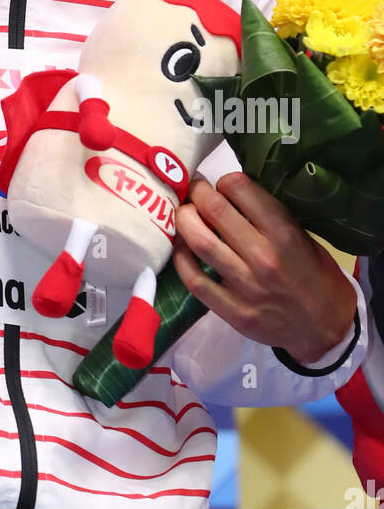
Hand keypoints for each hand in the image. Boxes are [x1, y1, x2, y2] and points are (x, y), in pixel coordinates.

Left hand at [173, 172, 356, 362]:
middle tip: (195, 191)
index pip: (240, 189)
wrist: (327, 327)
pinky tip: (181, 248)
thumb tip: (231, 193)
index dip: (225, 180)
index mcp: (283, 234)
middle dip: (198, 192)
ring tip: (184, 213)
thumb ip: (269, 215)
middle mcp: (263, 257)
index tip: (221, 184)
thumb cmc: (316, 274)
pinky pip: (195, 281)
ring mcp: (246, 287)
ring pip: (200, 242)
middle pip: (215, 210)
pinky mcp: (234, 312)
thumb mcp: (302, 236)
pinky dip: (181, 259)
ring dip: (184, 220)